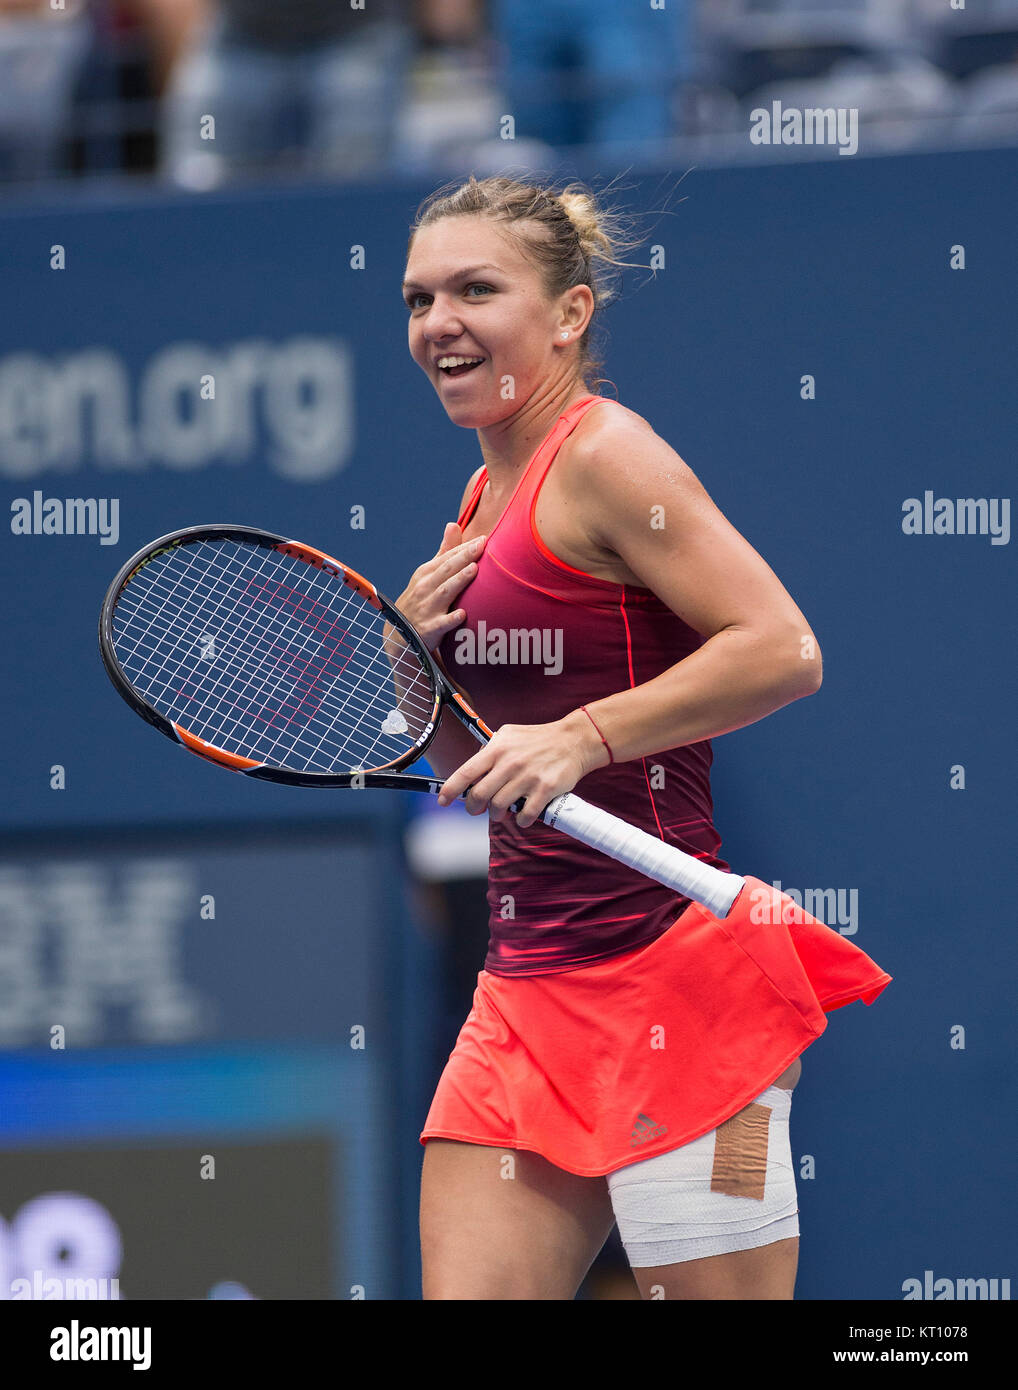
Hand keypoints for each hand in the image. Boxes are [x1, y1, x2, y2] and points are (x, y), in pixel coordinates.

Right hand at [391, 521, 485, 653]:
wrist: (399, 634)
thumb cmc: (421, 599)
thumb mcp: (428, 575)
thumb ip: (444, 552)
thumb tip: (454, 524)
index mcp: (425, 573)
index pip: (447, 557)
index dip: (464, 548)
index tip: (483, 539)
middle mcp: (424, 588)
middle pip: (446, 570)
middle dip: (464, 557)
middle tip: (482, 546)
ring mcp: (426, 609)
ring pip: (444, 592)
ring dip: (458, 581)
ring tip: (474, 569)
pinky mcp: (428, 629)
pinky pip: (441, 624)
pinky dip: (450, 619)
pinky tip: (462, 614)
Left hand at [436, 709, 609, 828]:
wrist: (574, 741)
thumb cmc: (538, 739)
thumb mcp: (508, 735)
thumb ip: (489, 750)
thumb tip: (472, 770)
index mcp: (497, 749)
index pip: (466, 772)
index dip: (451, 790)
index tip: (443, 801)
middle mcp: (509, 763)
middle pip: (480, 795)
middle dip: (474, 807)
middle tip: (477, 810)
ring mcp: (528, 777)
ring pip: (500, 807)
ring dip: (497, 814)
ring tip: (501, 813)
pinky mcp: (545, 789)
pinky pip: (526, 815)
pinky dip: (522, 820)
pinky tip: (523, 817)